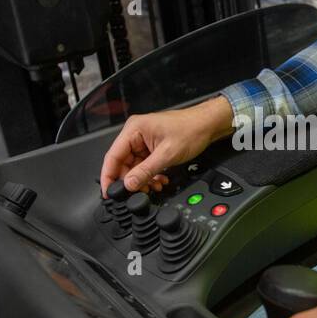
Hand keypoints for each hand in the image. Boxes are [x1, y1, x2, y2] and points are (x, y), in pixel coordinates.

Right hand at [99, 96, 234, 196]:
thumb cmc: (191, 130)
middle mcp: (135, 133)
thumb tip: (129, 184)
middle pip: (122, 163)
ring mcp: (143, 140)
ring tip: (154, 186)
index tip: (109, 193)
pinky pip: (144, 164)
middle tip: (140, 192)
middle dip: (131, 180)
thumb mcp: (167, 155)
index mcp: (134, 129)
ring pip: (134, 166)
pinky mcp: (151, 146)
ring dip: (143, 179)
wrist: (208, 125)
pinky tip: (159, 180)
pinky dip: (150, 175)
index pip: (112, 156)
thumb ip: (145, 171)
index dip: (109, 176)